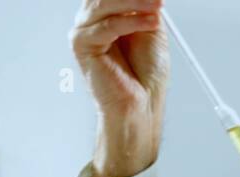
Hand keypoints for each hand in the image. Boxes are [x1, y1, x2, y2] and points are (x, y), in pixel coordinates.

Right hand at [70, 0, 168, 176]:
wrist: (142, 104)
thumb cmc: (145, 75)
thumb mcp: (152, 28)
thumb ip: (145, 6)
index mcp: (107, 14)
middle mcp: (92, 20)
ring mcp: (84, 31)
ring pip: (104, 4)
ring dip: (135, 3)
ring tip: (157, 5)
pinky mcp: (82, 45)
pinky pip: (107, 26)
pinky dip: (131, 22)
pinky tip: (151, 22)